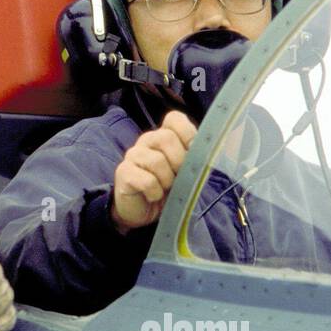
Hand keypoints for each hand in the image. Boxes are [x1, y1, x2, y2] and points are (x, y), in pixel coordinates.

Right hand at [110, 111, 195, 234]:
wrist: (143, 211)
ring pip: (156, 160)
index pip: (174, 119)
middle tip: (178, 177)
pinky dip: (155, 192)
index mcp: (163, 136)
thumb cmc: (167, 189)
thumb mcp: (184, 172)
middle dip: (178, 161)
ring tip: (165, 189)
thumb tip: (206, 155)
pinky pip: (147, 180)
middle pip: (166, 138)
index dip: (187, 133)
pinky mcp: (123, 172)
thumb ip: (193, 159)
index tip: (192, 152)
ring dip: (167, 181)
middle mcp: (147, 141)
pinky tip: (153, 196)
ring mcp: (133, 155)